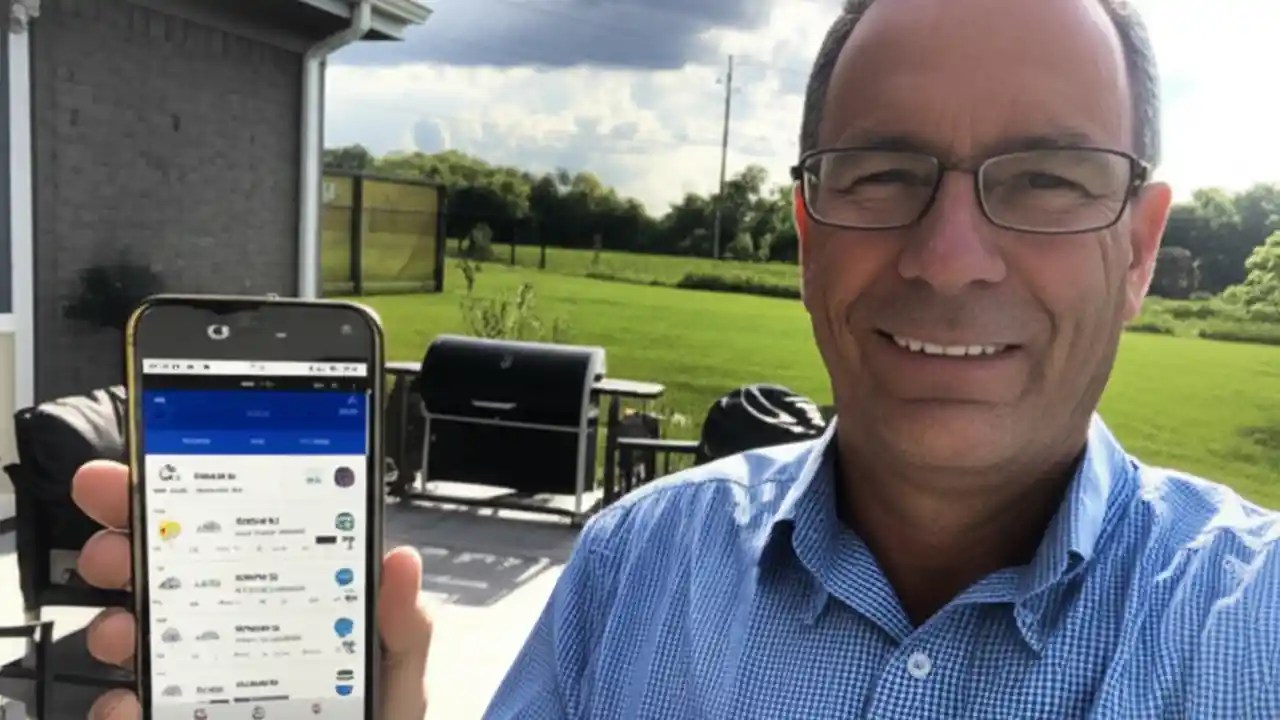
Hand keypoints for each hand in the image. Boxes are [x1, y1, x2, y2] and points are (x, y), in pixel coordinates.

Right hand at [71, 460, 432, 719]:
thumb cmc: (372, 714)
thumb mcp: (397, 668)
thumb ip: (402, 623)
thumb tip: (400, 562)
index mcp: (278, 595)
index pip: (227, 534)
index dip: (184, 497)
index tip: (152, 471)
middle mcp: (226, 629)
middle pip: (162, 575)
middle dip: (124, 548)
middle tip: (115, 547)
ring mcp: (193, 676)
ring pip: (131, 638)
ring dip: (114, 625)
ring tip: (125, 630)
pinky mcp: (172, 716)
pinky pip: (126, 710)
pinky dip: (116, 706)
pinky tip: (131, 703)